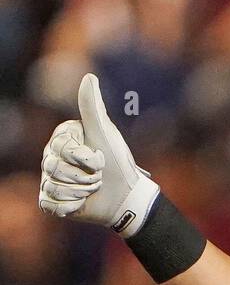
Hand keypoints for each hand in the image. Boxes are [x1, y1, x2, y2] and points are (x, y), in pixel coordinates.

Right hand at [39, 73, 159, 236]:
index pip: (62, 149)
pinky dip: (69, 207)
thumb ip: (93, 107)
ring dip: (80, 193)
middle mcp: (51, 156)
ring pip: (53, 187)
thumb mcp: (105, 133)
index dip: (86, 159)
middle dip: (84, 178)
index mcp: (62, 138)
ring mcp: (49, 178)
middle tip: (98, 178)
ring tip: (92, 189)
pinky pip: (49, 204)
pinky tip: (81, 204)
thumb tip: (89, 77)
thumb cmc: (117, 163)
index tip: (101, 160)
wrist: (125, 197)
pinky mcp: (50, 201)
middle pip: (54, 168)